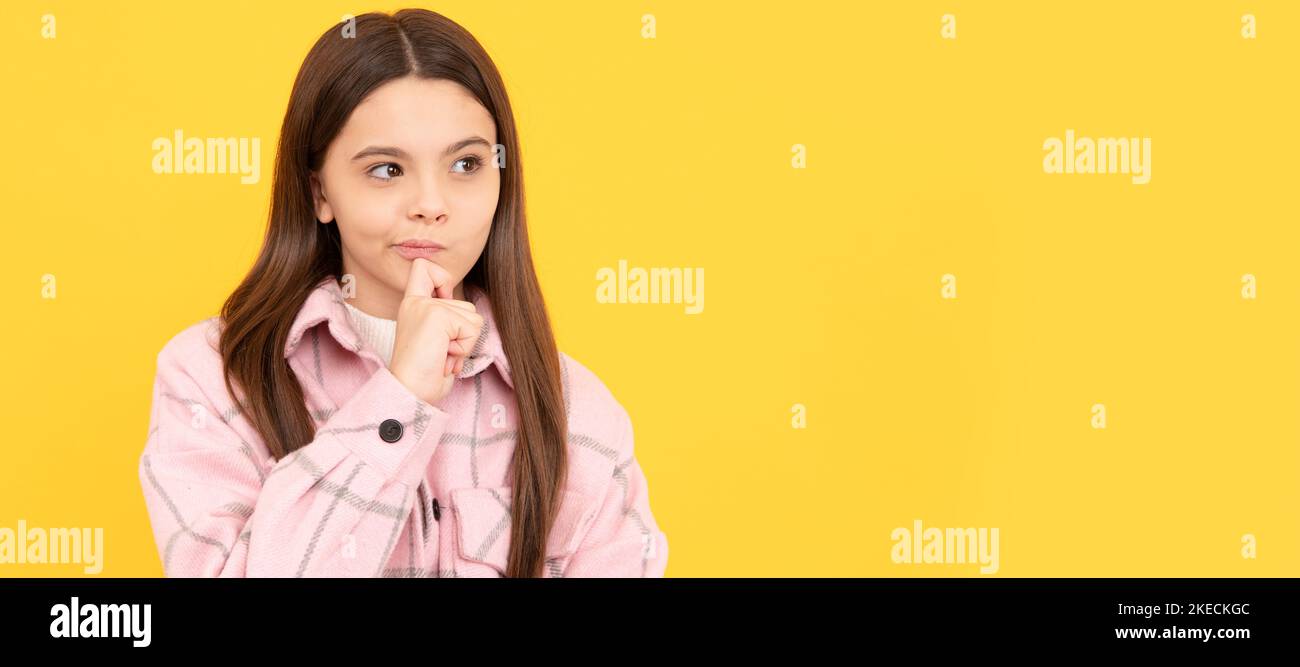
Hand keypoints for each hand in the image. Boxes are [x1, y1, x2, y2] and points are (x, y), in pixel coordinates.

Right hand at [388, 258, 483, 405]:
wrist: (409, 393)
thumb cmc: (424, 373)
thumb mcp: (433, 339)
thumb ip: (445, 320)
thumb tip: (470, 317)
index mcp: (412, 304)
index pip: (424, 267)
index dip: (443, 277)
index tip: (443, 300)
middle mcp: (417, 302)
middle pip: (466, 304)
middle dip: (463, 334)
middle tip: (441, 351)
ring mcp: (427, 307)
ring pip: (473, 317)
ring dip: (464, 343)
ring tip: (442, 355)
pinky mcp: (438, 316)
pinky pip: (472, 329)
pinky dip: (464, 348)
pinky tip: (445, 357)